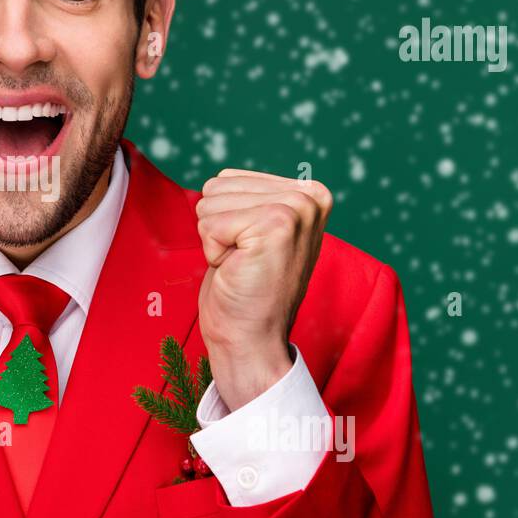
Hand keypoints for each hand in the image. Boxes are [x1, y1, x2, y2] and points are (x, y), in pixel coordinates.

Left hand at [195, 168, 331, 410]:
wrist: (252, 338)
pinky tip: (238, 271)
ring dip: (216, 240)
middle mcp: (308, 196)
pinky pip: (209, 225)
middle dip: (218, 228)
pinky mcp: (277, 225)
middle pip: (216, 188)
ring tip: (243, 265)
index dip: (224, 219)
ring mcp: (296, 209)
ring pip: (210, 203)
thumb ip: (250, 202)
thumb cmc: (246, 288)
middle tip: (245, 261)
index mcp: (307, 192)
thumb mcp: (255, 233)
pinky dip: (213, 252)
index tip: (250, 250)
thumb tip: (220, 179)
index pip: (227, 179)